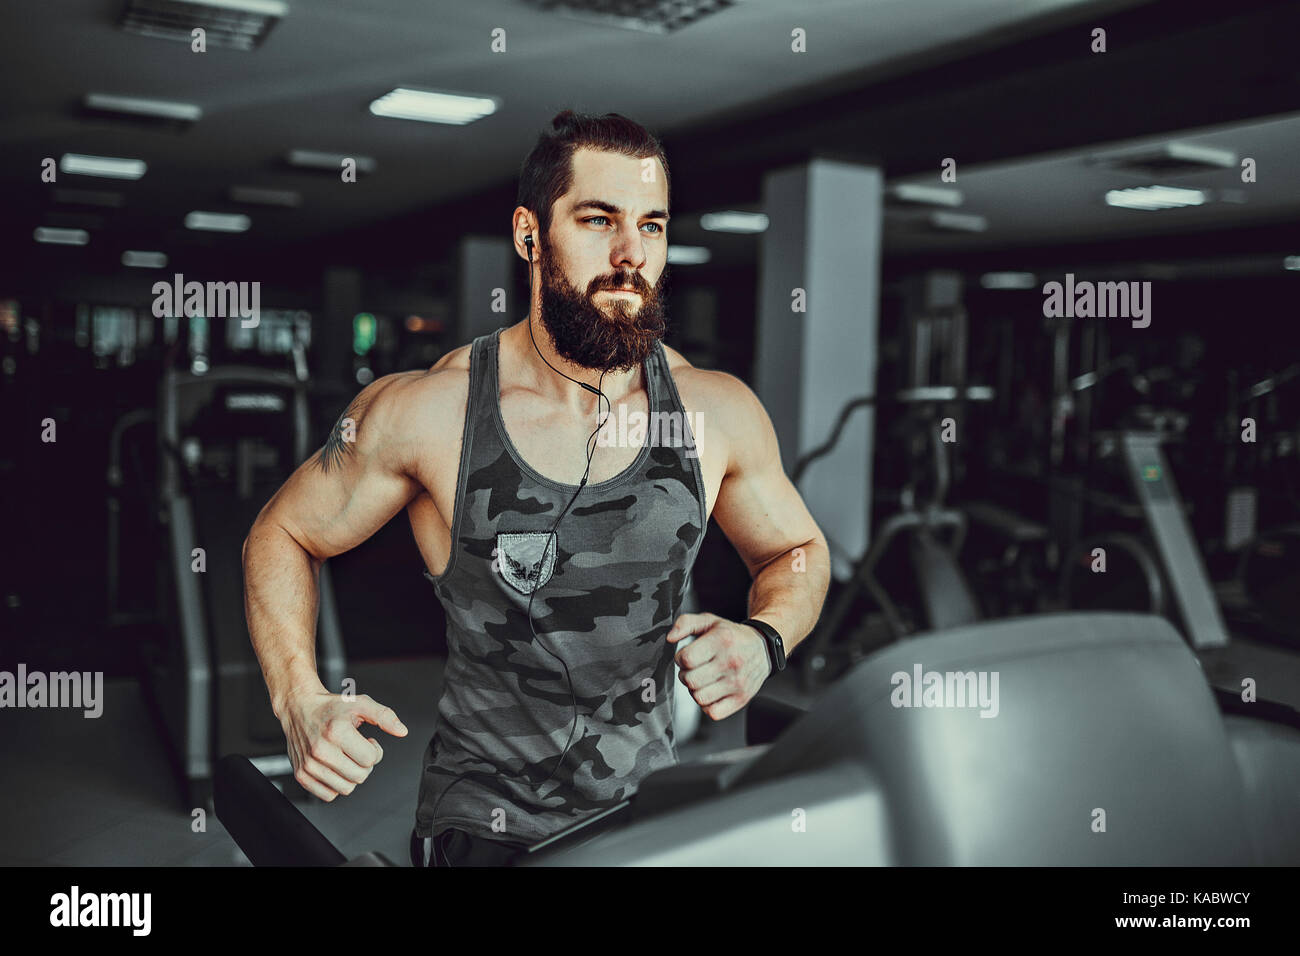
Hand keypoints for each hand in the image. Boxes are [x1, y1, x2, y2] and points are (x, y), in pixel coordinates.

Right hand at [278, 689, 407, 800]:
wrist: (300, 708)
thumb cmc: (330, 707)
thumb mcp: (361, 703)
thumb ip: (384, 716)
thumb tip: (402, 731)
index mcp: (336, 731)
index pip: (370, 759)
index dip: (374, 751)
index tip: (367, 742)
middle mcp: (320, 750)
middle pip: (360, 776)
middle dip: (364, 764)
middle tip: (356, 750)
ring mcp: (309, 765)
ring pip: (346, 789)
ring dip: (351, 775)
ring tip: (345, 757)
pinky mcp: (301, 775)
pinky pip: (328, 795)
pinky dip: (335, 785)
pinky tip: (334, 767)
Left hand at [666, 613, 770, 721]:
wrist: (763, 648)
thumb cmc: (731, 635)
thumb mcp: (709, 621)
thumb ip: (685, 623)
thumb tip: (670, 638)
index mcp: (722, 640)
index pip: (686, 659)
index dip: (680, 658)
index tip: (687, 656)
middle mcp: (731, 662)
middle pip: (690, 680)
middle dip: (685, 675)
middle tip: (693, 669)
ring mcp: (737, 683)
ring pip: (699, 697)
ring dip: (695, 690)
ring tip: (702, 680)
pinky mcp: (741, 699)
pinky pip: (713, 712)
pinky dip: (707, 705)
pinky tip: (711, 692)